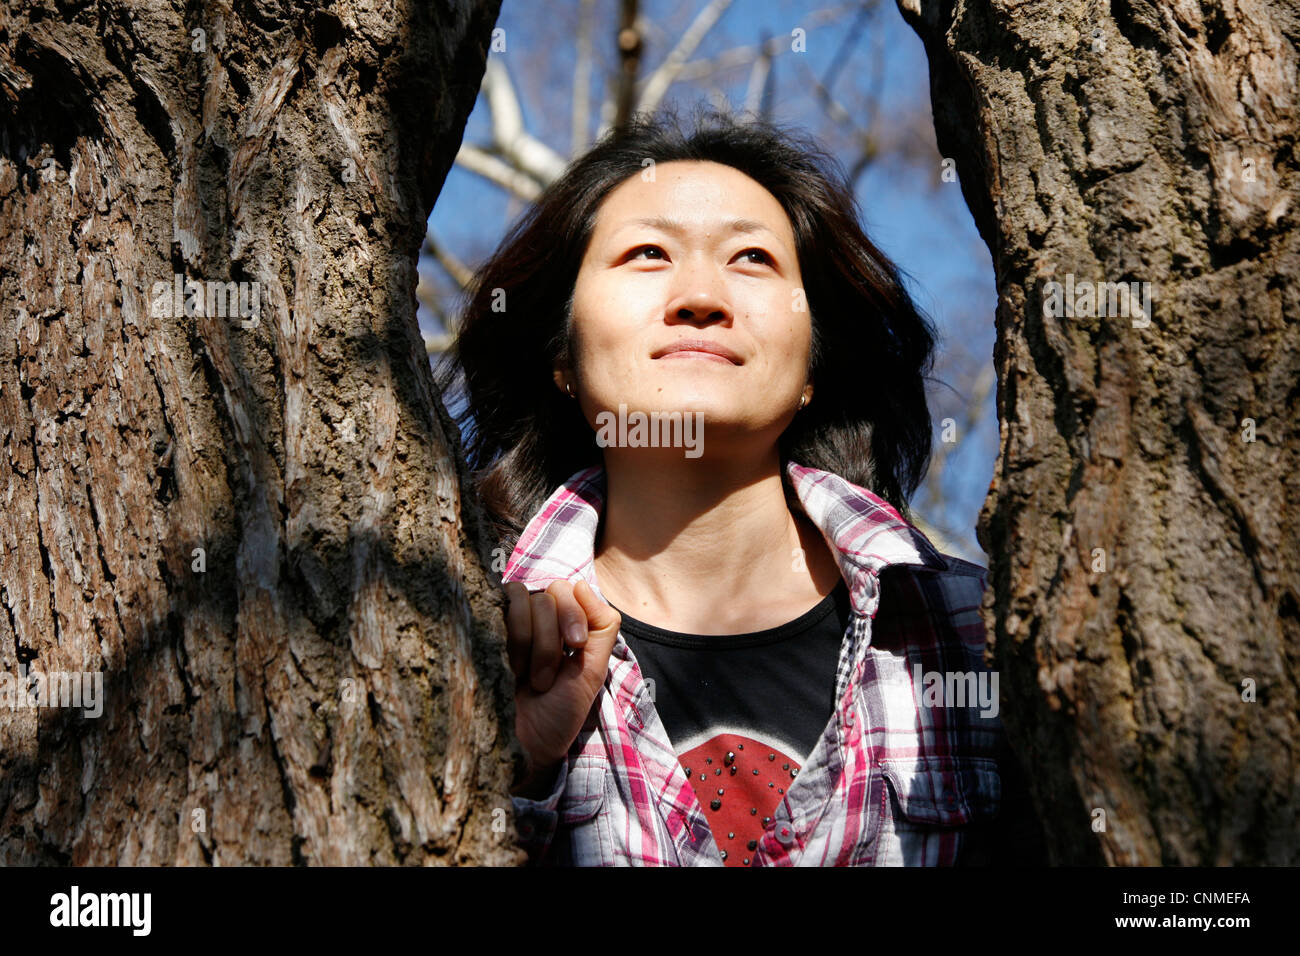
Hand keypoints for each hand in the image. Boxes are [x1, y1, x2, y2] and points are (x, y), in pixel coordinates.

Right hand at [504, 579, 620, 796]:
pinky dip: (514, 634)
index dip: (575, 613)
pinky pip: (504, 603)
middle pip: (550, 595)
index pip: (570, 591)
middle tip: (546, 678)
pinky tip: (510, 666)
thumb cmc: (558, 713)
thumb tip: (581, 582)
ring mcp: (508, 622)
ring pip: (528, 599)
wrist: (524, 745)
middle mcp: (535, 620)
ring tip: (528, 678)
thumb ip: (601, 625)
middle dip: (553, 639)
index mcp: (562, 626)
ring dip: (534, 643)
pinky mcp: (485, 627)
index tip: (576, 647)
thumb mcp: (592, 670)